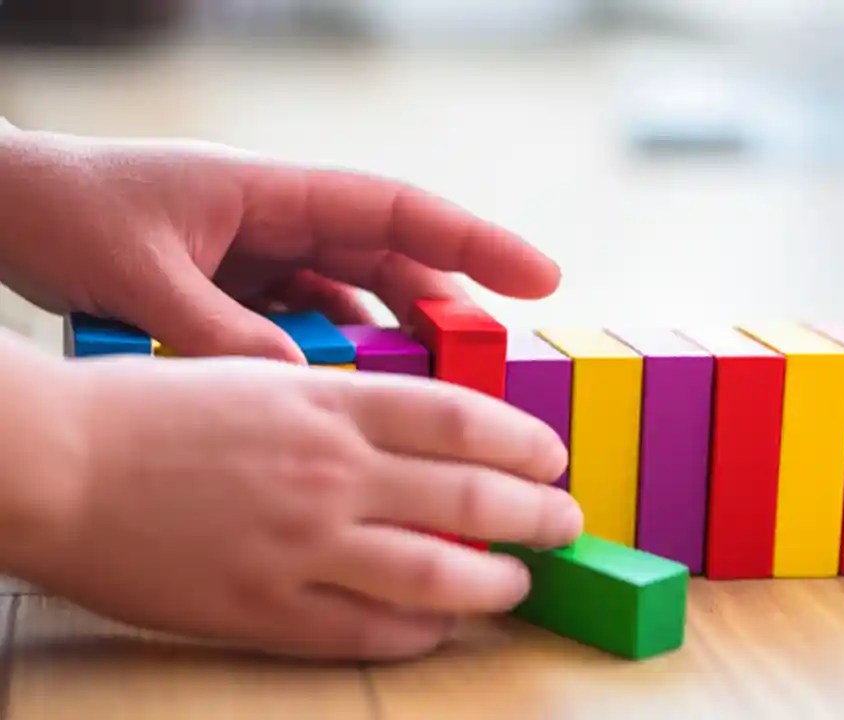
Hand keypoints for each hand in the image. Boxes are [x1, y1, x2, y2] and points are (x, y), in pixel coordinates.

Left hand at [0, 120, 557, 361]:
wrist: (3, 208)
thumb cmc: (65, 213)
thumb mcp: (143, 275)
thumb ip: (221, 331)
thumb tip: (299, 387)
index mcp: (272, 193)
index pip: (397, 211)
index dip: (475, 241)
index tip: (540, 276)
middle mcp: (283, 223)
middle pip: (392, 263)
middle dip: (446, 309)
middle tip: (493, 368)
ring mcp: (266, 260)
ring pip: (358, 302)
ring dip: (394, 345)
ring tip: (434, 400)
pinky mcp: (244, 295)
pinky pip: (313, 329)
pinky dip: (337, 362)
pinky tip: (349, 403)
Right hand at [4, 352, 580, 660]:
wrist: (54, 461)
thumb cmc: (147, 409)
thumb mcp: (256, 375)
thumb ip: (337, 404)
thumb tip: (416, 435)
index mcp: (330, 402)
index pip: (463, 420)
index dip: (524, 443)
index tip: (552, 458)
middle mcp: (332, 470)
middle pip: (473, 497)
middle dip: (538, 513)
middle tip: (566, 521)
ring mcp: (303, 543)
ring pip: (437, 573)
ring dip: (496, 583)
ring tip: (520, 584)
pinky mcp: (265, 607)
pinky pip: (368, 631)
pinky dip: (420, 632)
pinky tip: (440, 628)